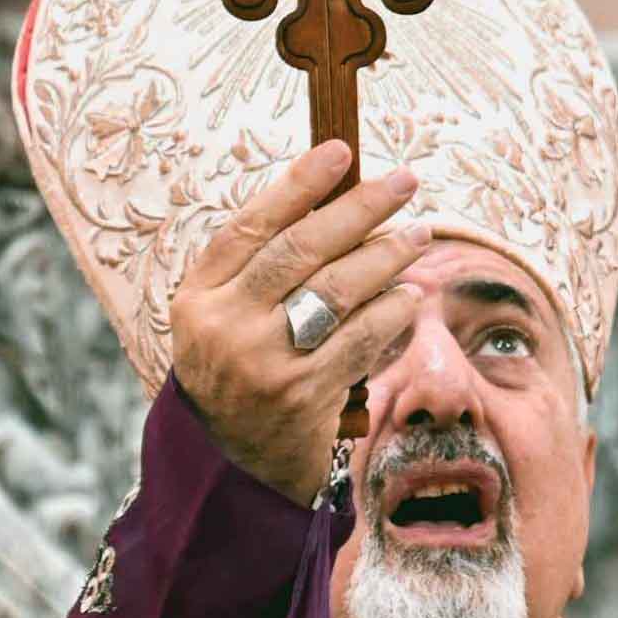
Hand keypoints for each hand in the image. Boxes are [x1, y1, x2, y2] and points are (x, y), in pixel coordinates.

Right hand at [169, 139, 428, 501]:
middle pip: (301, 249)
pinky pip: (362, 339)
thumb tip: (339, 199)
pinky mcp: (303, 398)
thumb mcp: (226, 318)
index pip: (250, 225)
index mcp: (198, 297)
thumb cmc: (241, 372)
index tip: (342, 150)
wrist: (232, 467)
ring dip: (388, 255)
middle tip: (405, 182)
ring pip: (338, 290)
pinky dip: (393, 312)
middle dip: (360, 208)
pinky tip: (412, 295)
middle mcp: (224, 327)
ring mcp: (263, 364)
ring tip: (419, 235)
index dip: (298, 184)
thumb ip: (263, 267)